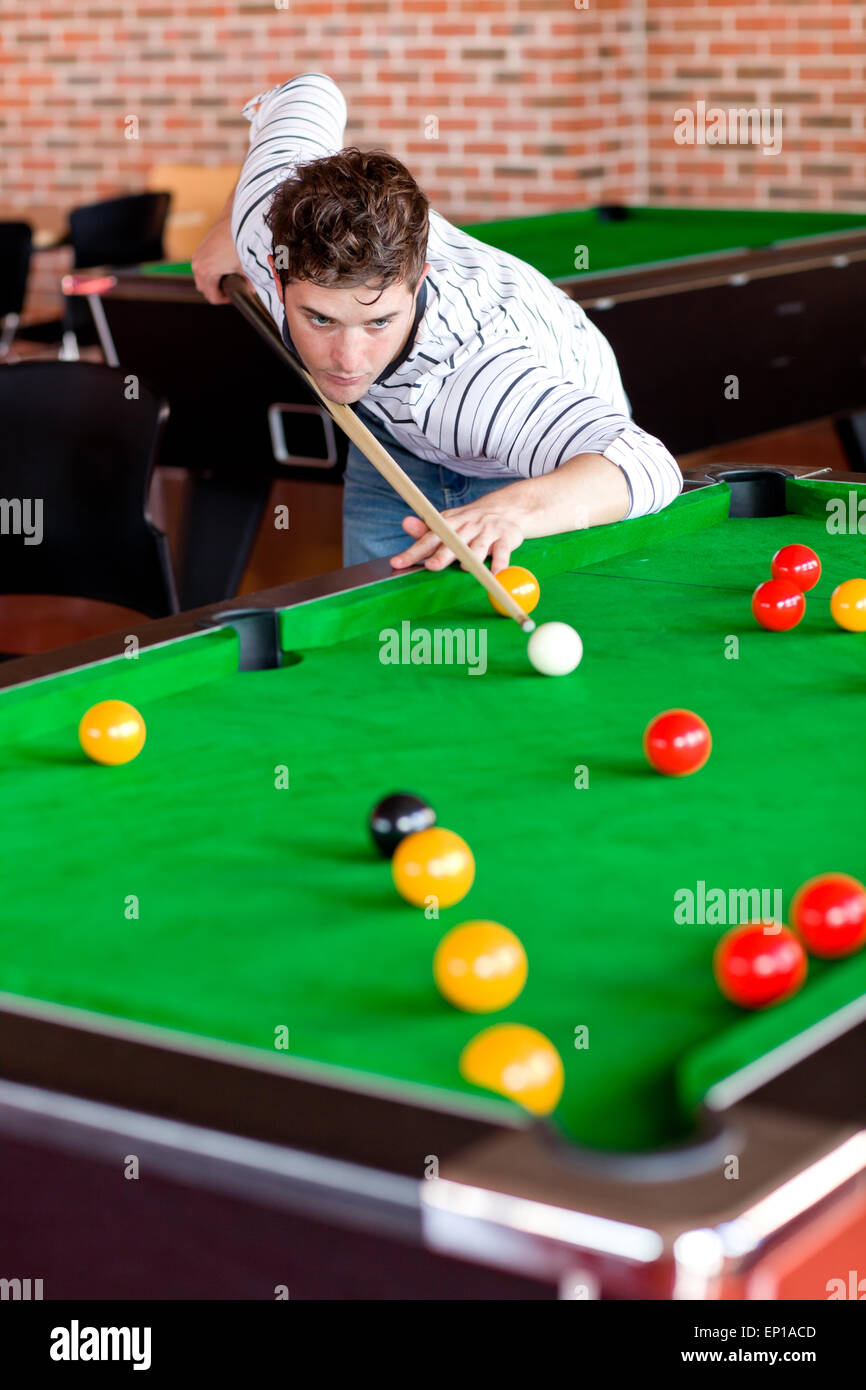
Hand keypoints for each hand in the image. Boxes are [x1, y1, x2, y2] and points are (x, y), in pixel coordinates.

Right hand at [191, 218, 244, 303]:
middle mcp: (197, 264)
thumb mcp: (247, 268)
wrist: (238, 217)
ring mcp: (197, 254)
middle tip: (234, 287)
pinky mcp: (201, 246)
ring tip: (232, 275)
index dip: (226, 300)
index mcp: (206, 272)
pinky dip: (213, 269)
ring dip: (216, 280)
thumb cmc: (242, 242)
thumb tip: (251, 292)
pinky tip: (227, 264)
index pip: (212, 297)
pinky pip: (203, 265)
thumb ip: (249, 285)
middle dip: (219, 290)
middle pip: (205, 288)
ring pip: (203, 277)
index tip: (236, 296)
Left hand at [390, 498, 527, 571]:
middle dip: (442, 555)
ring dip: (471, 558)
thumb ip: (427, 530)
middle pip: (452, 543)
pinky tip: (494, 574)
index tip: (397, 562)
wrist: (507, 508)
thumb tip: (404, 523)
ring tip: (465, 569)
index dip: (413, 551)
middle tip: (431, 565)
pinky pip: (502, 552)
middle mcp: (467, 527)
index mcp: (449, 524)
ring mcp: (487, 532)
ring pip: (478, 547)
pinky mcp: (506, 538)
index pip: (428, 538)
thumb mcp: (448, 523)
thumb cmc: (471, 522)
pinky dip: (499, 564)